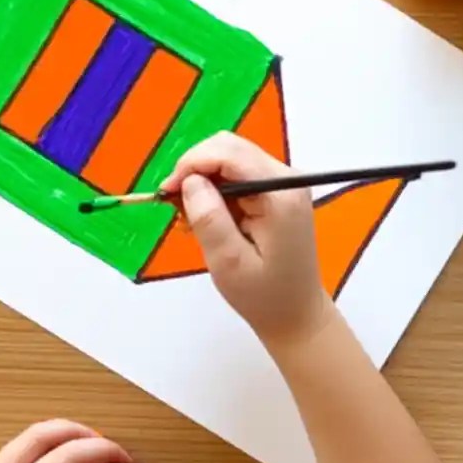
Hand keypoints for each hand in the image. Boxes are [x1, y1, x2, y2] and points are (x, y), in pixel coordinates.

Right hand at [159, 132, 333, 347]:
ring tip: (190, 218)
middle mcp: (285, 179)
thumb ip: (209, 218)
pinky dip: (212, 189)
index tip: (166, 192)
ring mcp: (281, 183)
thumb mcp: (228, 262)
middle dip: (194, 169)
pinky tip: (205, 218)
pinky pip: (234, 175)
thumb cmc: (263, 295)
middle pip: (228, 148)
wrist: (295, 314)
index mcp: (280, 194)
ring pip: (228, 158)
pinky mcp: (274, 192)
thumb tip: (190, 181)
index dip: (191, 164)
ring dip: (201, 180)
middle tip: (174, 204)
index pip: (229, 153)